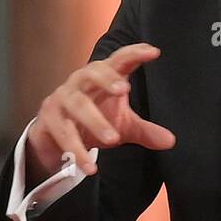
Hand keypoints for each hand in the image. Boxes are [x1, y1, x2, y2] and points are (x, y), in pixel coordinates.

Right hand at [26, 43, 175, 179]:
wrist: (56, 136)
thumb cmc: (95, 119)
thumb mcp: (122, 125)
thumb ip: (145, 131)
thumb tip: (171, 141)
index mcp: (102, 77)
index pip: (119, 60)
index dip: (134, 53)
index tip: (154, 52)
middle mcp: (80, 82)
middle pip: (92, 72)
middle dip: (107, 78)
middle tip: (124, 90)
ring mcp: (62, 98)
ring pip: (77, 105)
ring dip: (95, 122)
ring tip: (113, 140)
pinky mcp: (49, 118)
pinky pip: (63, 133)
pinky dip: (77, 151)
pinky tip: (90, 168)